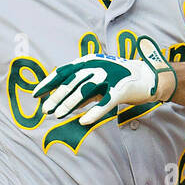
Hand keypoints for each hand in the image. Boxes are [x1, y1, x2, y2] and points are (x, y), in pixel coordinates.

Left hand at [34, 36, 176, 127]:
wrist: (149, 77)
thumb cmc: (118, 81)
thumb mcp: (97, 83)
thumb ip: (81, 90)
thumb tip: (62, 104)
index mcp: (89, 62)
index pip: (64, 71)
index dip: (49, 82)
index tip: (36, 94)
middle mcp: (98, 66)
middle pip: (72, 82)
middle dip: (57, 97)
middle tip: (45, 110)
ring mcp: (110, 76)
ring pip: (85, 90)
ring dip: (70, 103)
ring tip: (58, 116)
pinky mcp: (122, 89)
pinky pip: (106, 102)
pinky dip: (94, 112)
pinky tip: (83, 122)